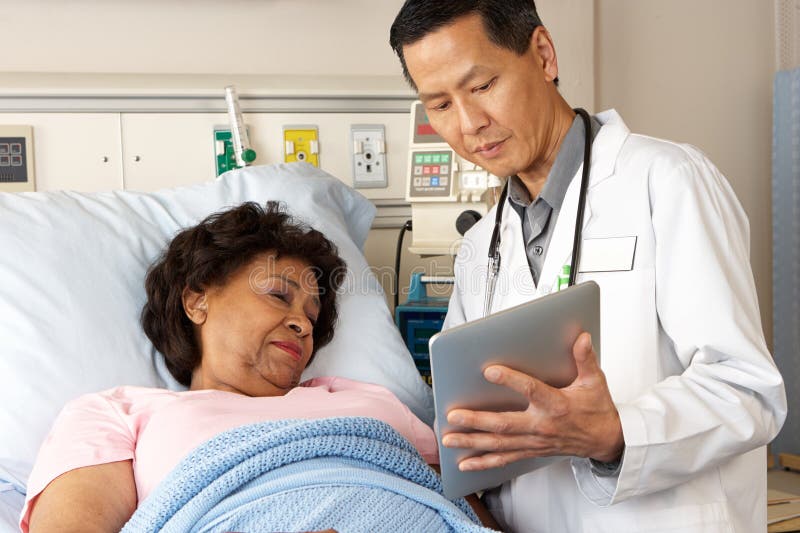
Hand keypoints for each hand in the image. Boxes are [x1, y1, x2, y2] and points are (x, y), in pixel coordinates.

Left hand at [442, 332, 623, 470]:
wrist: (607, 441)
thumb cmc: (597, 409)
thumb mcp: (595, 382)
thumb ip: (585, 359)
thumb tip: (582, 337)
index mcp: (556, 404)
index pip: (530, 390)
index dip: (510, 380)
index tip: (489, 371)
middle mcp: (542, 426)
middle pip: (504, 424)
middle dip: (476, 421)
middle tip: (453, 415)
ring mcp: (534, 441)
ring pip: (499, 444)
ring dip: (472, 441)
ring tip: (448, 438)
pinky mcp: (531, 450)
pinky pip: (505, 459)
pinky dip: (483, 462)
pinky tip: (464, 462)